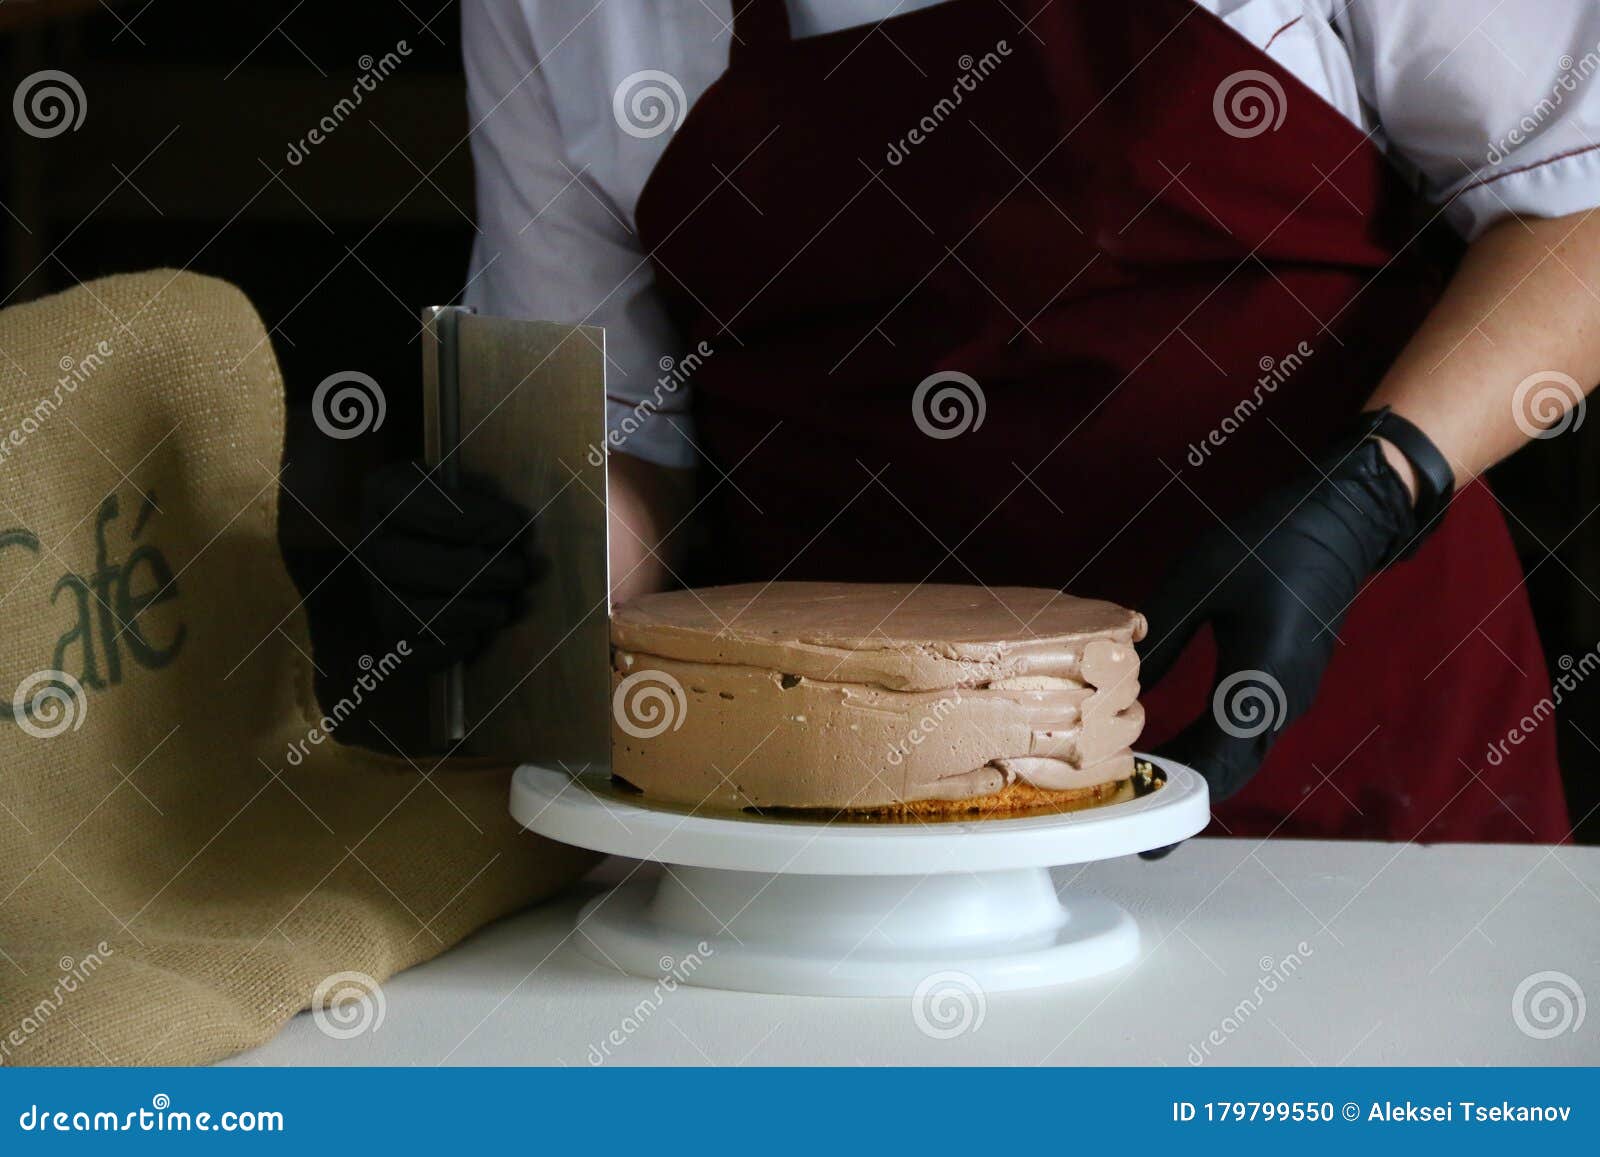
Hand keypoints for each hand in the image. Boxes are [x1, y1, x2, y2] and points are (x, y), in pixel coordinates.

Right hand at [360, 460, 536, 670]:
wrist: (439, 530)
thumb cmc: (463, 501)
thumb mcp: (467, 480)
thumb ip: (486, 496)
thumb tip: (517, 532)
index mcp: (385, 494)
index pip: (414, 505)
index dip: (469, 519)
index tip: (514, 526)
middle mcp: (373, 545)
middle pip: (407, 565)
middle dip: (473, 572)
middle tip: (517, 572)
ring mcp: (379, 592)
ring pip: (404, 615)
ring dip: (462, 614)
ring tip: (502, 608)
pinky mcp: (394, 632)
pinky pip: (409, 654)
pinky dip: (446, 650)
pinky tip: (478, 636)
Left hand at [1137, 429, 1428, 815]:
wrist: (1342, 521)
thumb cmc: (1271, 542)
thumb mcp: (1200, 580)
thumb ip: (1162, 636)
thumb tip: (1124, 685)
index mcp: (1261, 678)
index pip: (1216, 760)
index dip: (1178, 796)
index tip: (1144, 832)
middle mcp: (1282, 699)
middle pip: (1229, 770)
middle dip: (1182, 797)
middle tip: (1135, 825)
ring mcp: (1290, 694)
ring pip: (1239, 754)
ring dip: (1195, 774)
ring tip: (1143, 789)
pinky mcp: (1287, 683)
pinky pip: (1246, 733)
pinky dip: (1210, 750)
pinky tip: (1173, 750)